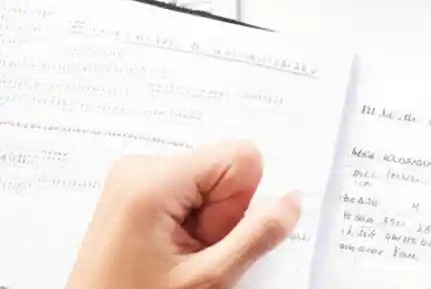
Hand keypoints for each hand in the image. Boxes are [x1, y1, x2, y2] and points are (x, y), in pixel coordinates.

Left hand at [67, 141, 301, 288]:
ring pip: (211, 183)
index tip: (208, 239)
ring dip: (206, 223)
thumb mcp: (207, 281)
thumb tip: (291, 200)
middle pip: (224, 170)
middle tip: (191, 255)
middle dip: (221, 215)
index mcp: (152, 180)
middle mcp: (139, 168)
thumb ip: (257, 236)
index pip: (242, 157)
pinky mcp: (135, 191)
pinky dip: (190, 222)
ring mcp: (134, 178)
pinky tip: (168, 251)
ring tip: (176, 257)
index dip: (239, 205)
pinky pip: (191, 191)